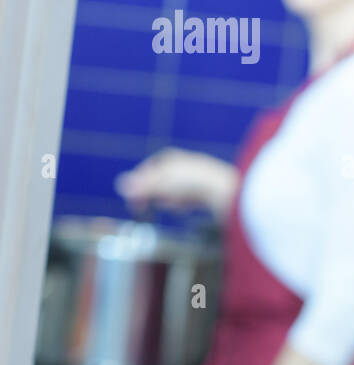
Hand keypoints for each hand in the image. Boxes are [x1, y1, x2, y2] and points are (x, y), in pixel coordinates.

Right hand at [115, 148, 234, 214]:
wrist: (223, 189)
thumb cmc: (190, 183)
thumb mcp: (160, 184)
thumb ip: (140, 186)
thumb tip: (120, 185)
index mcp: (169, 157)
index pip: (146, 171)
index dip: (138, 189)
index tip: (134, 205)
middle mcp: (182, 163)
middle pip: (160, 184)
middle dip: (158, 195)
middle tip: (159, 203)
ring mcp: (195, 175)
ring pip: (174, 194)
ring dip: (173, 201)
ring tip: (182, 203)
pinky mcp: (206, 189)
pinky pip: (188, 199)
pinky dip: (186, 204)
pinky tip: (190, 206)